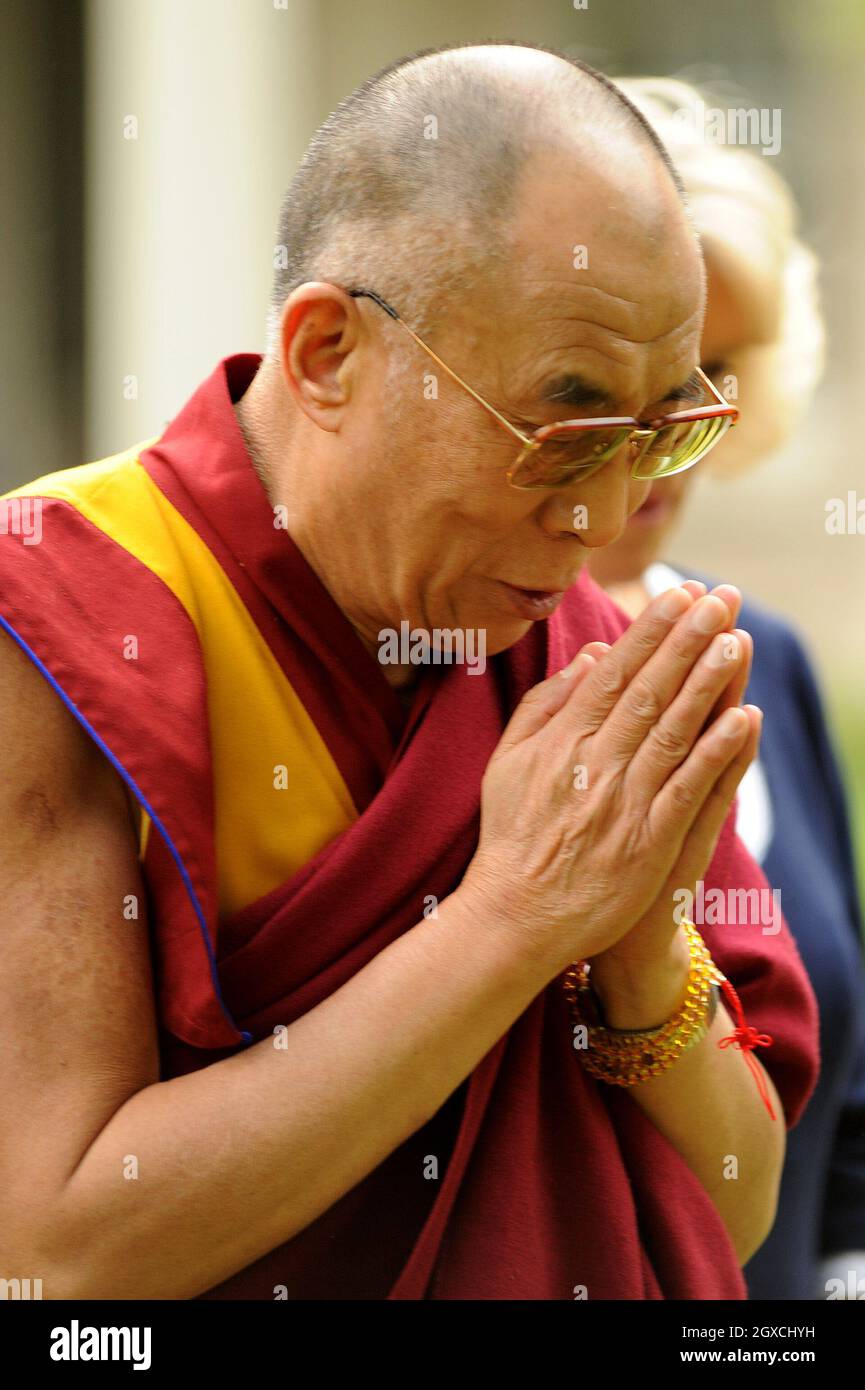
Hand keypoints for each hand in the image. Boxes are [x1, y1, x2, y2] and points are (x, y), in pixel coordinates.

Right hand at [460, 583, 757, 975]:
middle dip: (686, 640)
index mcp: (561, 739)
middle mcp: (594, 763)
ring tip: (735, 641)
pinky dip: (715, 752)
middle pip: (648, 691)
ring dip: (706, 683)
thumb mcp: (508, 760)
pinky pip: (688, 788)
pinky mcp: (649, 840)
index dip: (649, 631)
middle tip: (718, 599)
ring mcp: (623, 802)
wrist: (515, 915)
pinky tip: (741, 719)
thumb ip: (546, 705)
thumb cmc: (510, 835)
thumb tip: (589, 658)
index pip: (613, 673)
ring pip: (672, 730)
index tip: (679, 595)